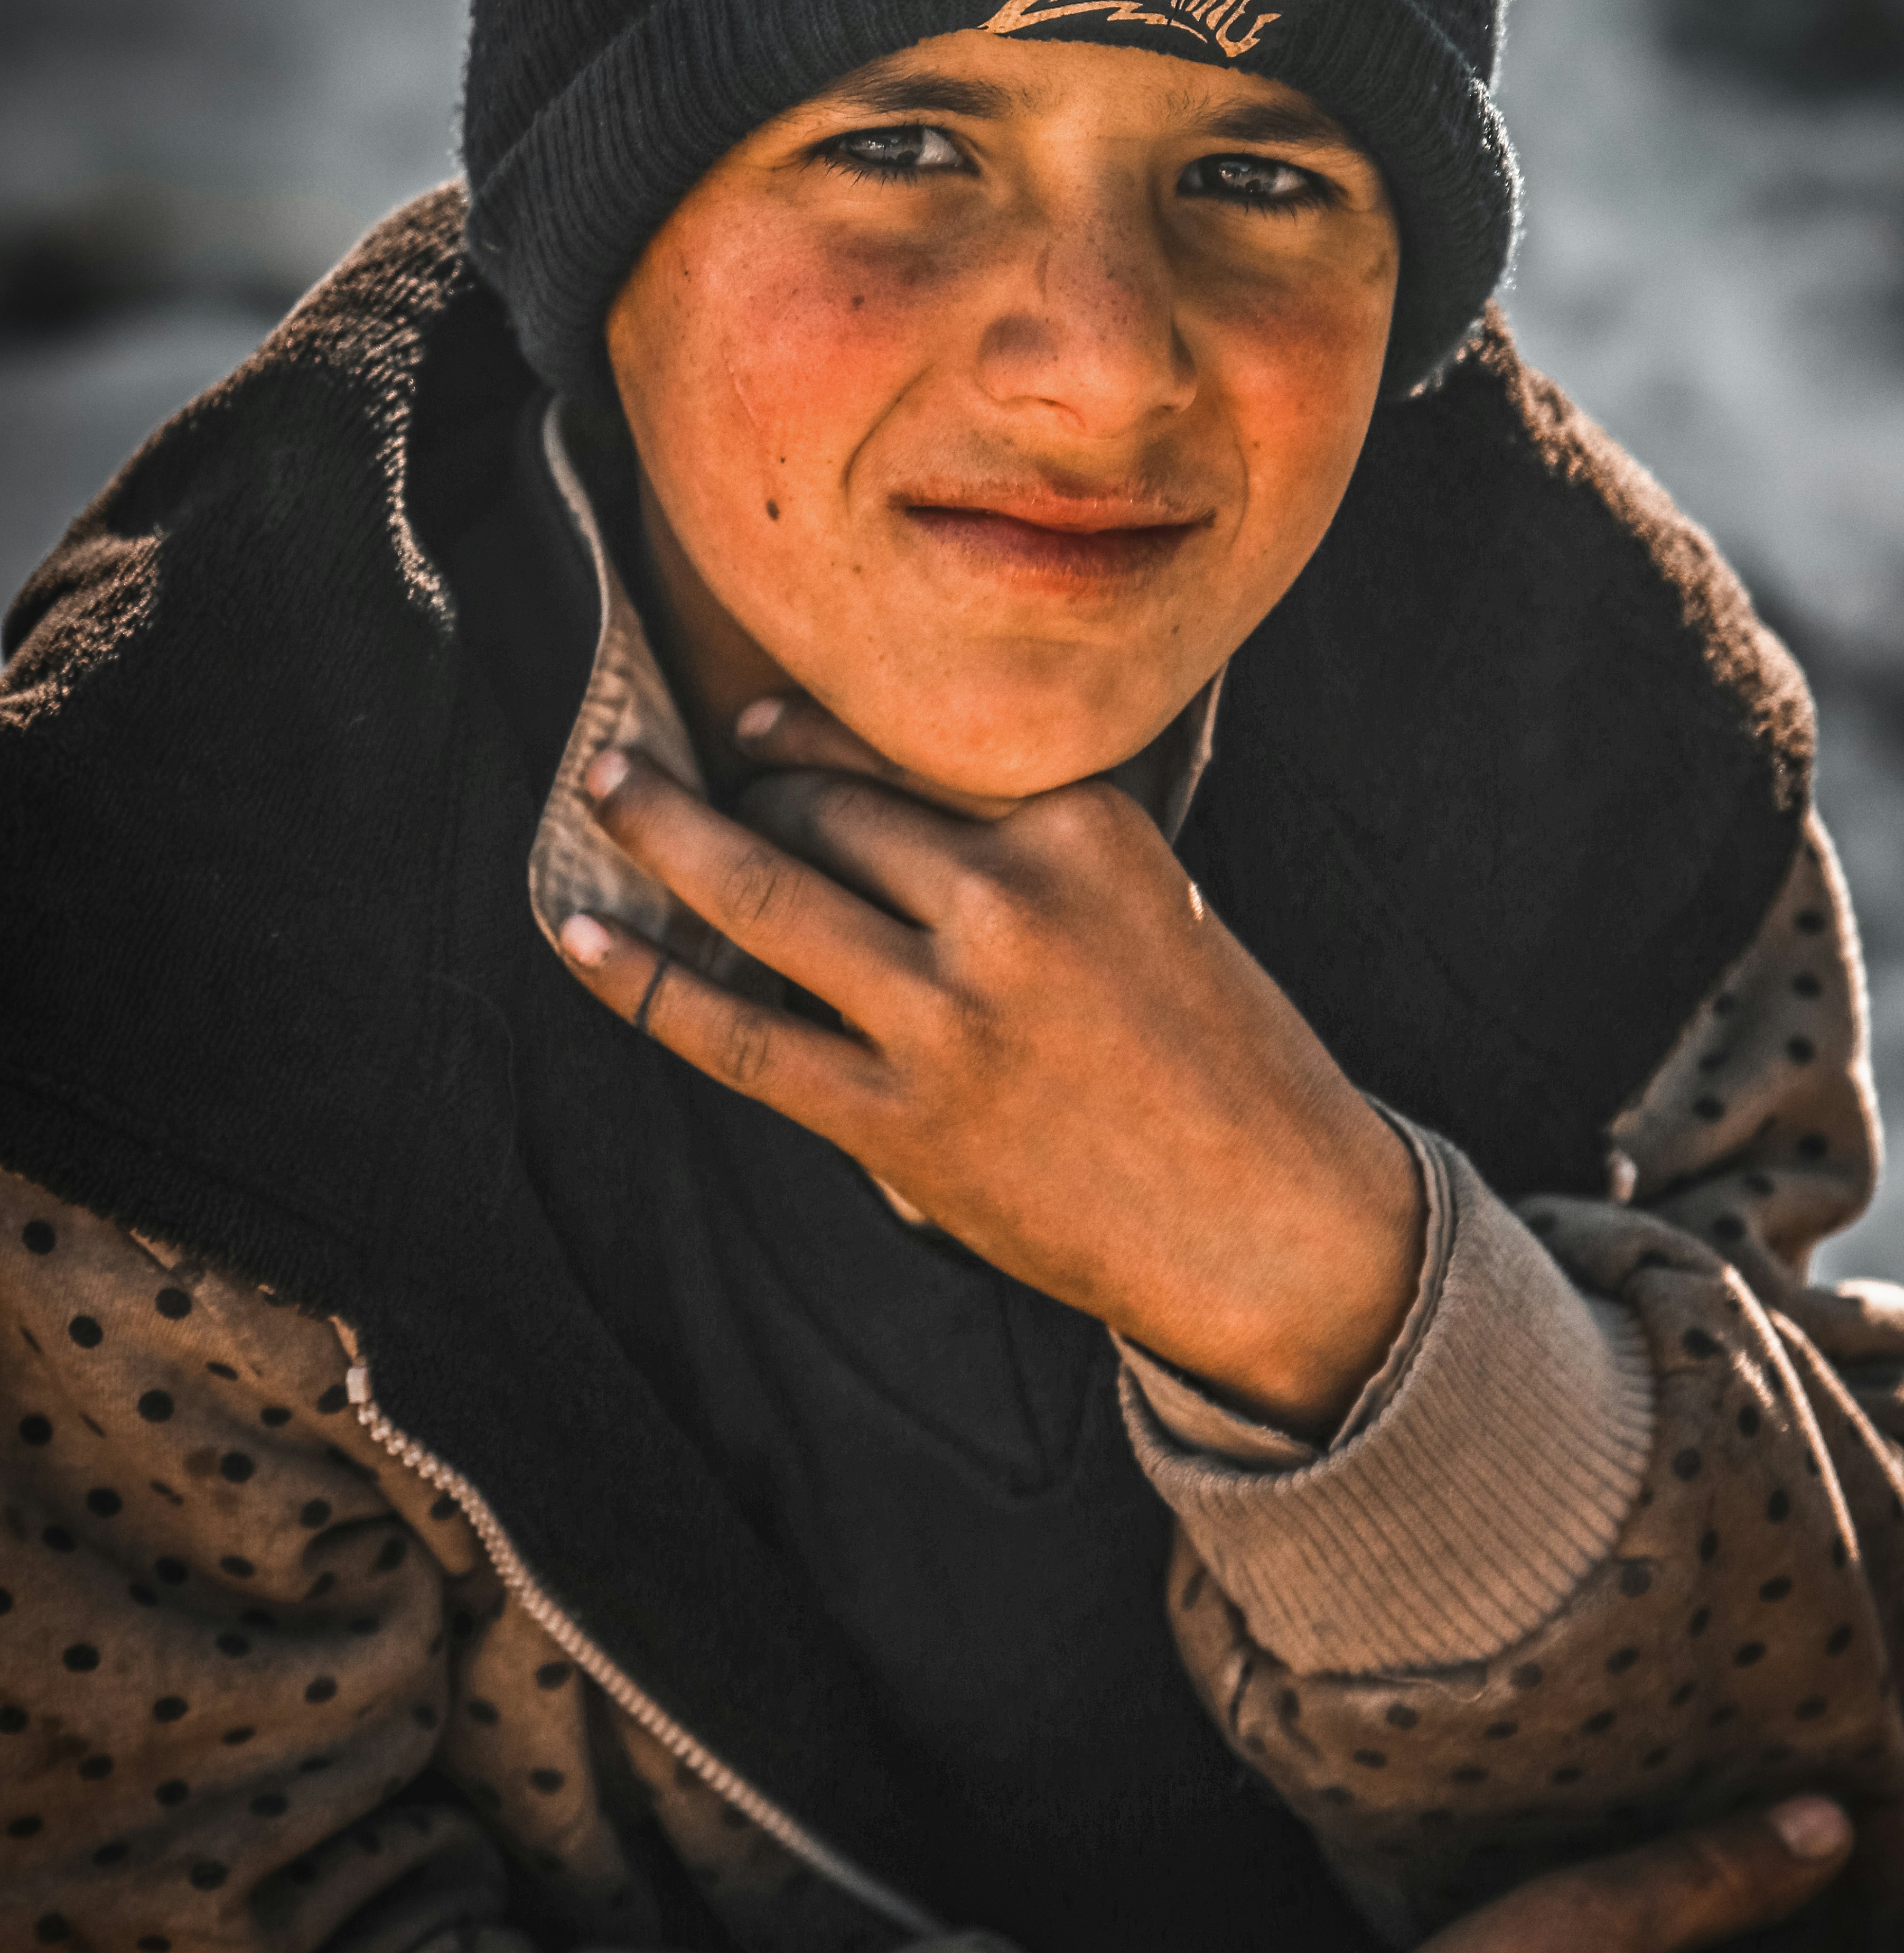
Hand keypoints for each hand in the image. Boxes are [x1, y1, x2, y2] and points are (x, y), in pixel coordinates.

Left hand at [555, 700, 1422, 1431]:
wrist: (1277, 1225)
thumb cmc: (1222, 1062)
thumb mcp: (1150, 907)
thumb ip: (1030, 855)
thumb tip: (869, 810)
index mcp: (1081, 829)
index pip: (904, 750)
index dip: (804, 733)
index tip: (750, 728)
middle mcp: (1006, 902)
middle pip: (822, 812)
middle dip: (738, 792)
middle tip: (667, 778)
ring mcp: (946, 1016)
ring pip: (762, 893)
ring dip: (659, 830)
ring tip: (601, 788)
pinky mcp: (901, 1121)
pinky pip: (739, 1034)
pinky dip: (642, 979)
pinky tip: (578, 933)